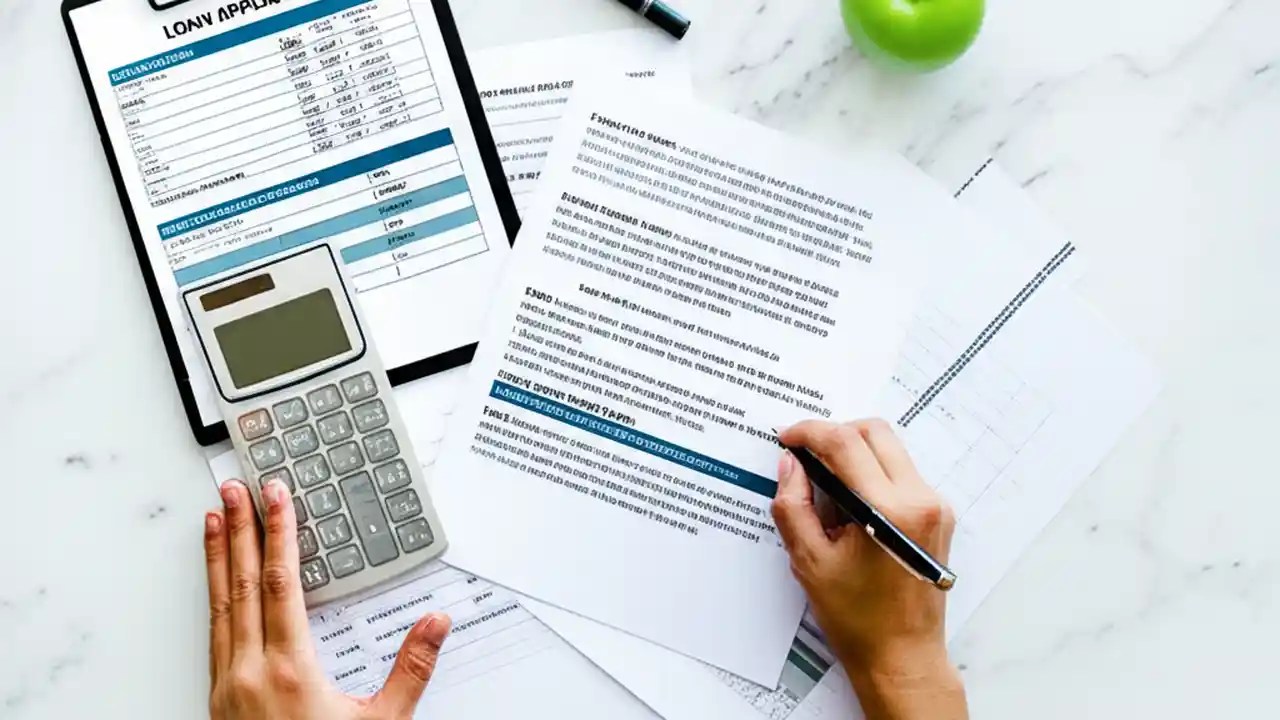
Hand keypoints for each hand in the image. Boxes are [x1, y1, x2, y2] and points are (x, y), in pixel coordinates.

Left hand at [205, 479, 450, 719]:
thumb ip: (411, 670)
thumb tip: (437, 625)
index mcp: (288, 670)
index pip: (280, 583)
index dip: (277, 534)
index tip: (276, 498)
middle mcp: (247, 673)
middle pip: (241, 584)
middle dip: (239, 531)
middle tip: (234, 488)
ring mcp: (225, 687)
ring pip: (218, 606)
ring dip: (217, 558)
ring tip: (213, 519)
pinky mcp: (216, 701)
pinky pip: (213, 632)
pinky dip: (213, 596)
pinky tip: (216, 583)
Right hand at [773, 420, 966, 719]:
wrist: (902, 656)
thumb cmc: (858, 619)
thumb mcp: (809, 561)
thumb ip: (793, 505)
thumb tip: (789, 465)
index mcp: (890, 510)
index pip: (845, 443)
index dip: (810, 432)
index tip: (787, 439)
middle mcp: (921, 500)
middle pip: (874, 432)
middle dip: (834, 433)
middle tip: (805, 455)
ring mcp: (936, 505)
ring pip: (890, 448)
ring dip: (854, 452)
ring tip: (826, 485)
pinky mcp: (938, 514)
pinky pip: (901, 472)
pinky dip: (871, 472)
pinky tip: (850, 503)